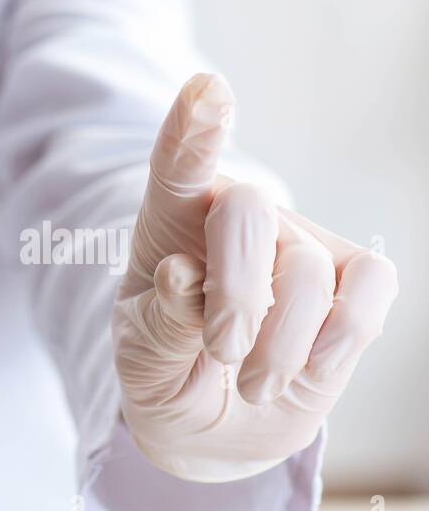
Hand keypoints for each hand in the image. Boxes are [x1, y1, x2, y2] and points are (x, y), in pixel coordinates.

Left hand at [111, 73, 398, 481]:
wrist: (213, 419)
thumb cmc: (166, 366)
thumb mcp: (140, 354)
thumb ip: (158, 320)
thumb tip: (183, 277)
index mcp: (169, 217)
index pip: (178, 161)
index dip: (195, 127)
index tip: (207, 90)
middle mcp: (235, 215)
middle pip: (249, 211)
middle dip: (237, 293)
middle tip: (223, 349)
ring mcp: (298, 241)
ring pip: (307, 271)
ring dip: (281, 345)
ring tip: (250, 382)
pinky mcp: (352, 279)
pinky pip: (370, 287)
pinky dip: (341, 338)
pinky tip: (309, 368)